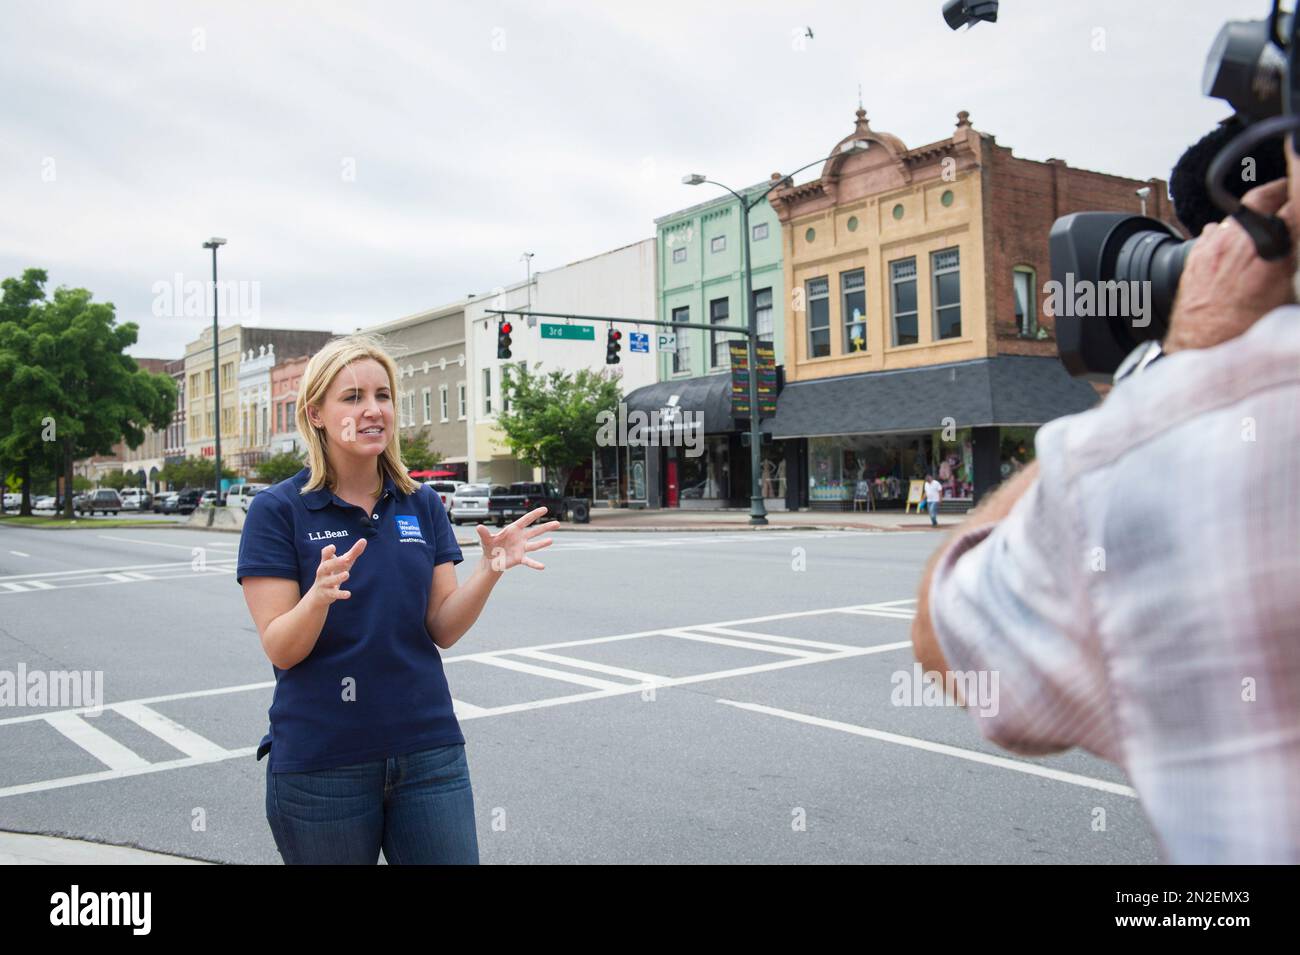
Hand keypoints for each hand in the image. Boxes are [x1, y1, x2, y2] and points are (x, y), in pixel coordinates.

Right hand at [308, 538, 366, 604]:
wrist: (319, 595)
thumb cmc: (333, 573)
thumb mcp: (343, 563)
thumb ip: (353, 552)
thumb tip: (364, 540)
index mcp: (326, 562)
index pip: (325, 555)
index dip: (328, 551)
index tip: (333, 547)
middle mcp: (323, 572)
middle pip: (326, 566)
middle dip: (335, 563)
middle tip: (346, 559)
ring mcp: (324, 583)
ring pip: (329, 581)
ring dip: (338, 578)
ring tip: (347, 574)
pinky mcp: (327, 594)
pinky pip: (333, 594)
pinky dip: (340, 594)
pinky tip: (348, 594)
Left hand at [476, 507, 558, 572]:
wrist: (490, 560)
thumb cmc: (489, 547)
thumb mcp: (485, 540)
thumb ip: (484, 533)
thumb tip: (478, 527)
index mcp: (513, 529)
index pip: (526, 520)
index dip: (535, 514)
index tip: (545, 509)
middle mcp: (520, 538)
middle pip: (535, 531)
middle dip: (546, 527)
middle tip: (558, 523)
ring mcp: (522, 548)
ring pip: (535, 544)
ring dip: (543, 543)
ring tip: (551, 540)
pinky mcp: (520, 558)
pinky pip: (529, 561)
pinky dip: (535, 564)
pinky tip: (542, 567)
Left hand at [1164, 177, 1295, 353]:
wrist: (1201, 350)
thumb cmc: (1242, 333)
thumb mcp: (1287, 301)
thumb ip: (1295, 270)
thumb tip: (1296, 259)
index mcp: (1267, 255)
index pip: (1293, 208)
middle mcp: (1236, 245)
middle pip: (1261, 198)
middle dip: (1279, 190)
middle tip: (1291, 189)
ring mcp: (1212, 248)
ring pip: (1236, 214)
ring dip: (1252, 213)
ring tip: (1266, 217)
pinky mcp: (1195, 256)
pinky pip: (1214, 231)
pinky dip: (1229, 232)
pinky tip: (1236, 242)